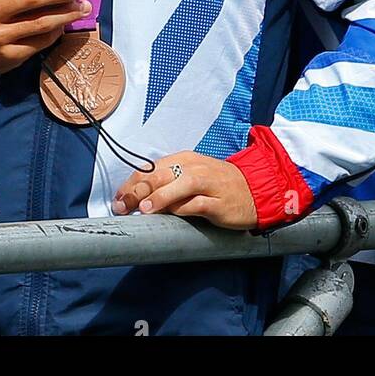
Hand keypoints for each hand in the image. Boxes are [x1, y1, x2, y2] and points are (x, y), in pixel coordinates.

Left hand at [113, 151, 258, 228]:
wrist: (256, 188)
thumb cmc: (218, 185)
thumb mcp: (192, 178)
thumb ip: (168, 185)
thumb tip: (138, 200)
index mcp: (185, 160)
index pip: (151, 169)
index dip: (131, 183)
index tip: (118, 199)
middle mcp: (195, 168)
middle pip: (160, 176)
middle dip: (137, 191)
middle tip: (121, 206)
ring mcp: (208, 184)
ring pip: (179, 185)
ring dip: (158, 197)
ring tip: (142, 209)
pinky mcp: (219, 202)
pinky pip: (197, 204)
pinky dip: (182, 209)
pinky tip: (171, 215)